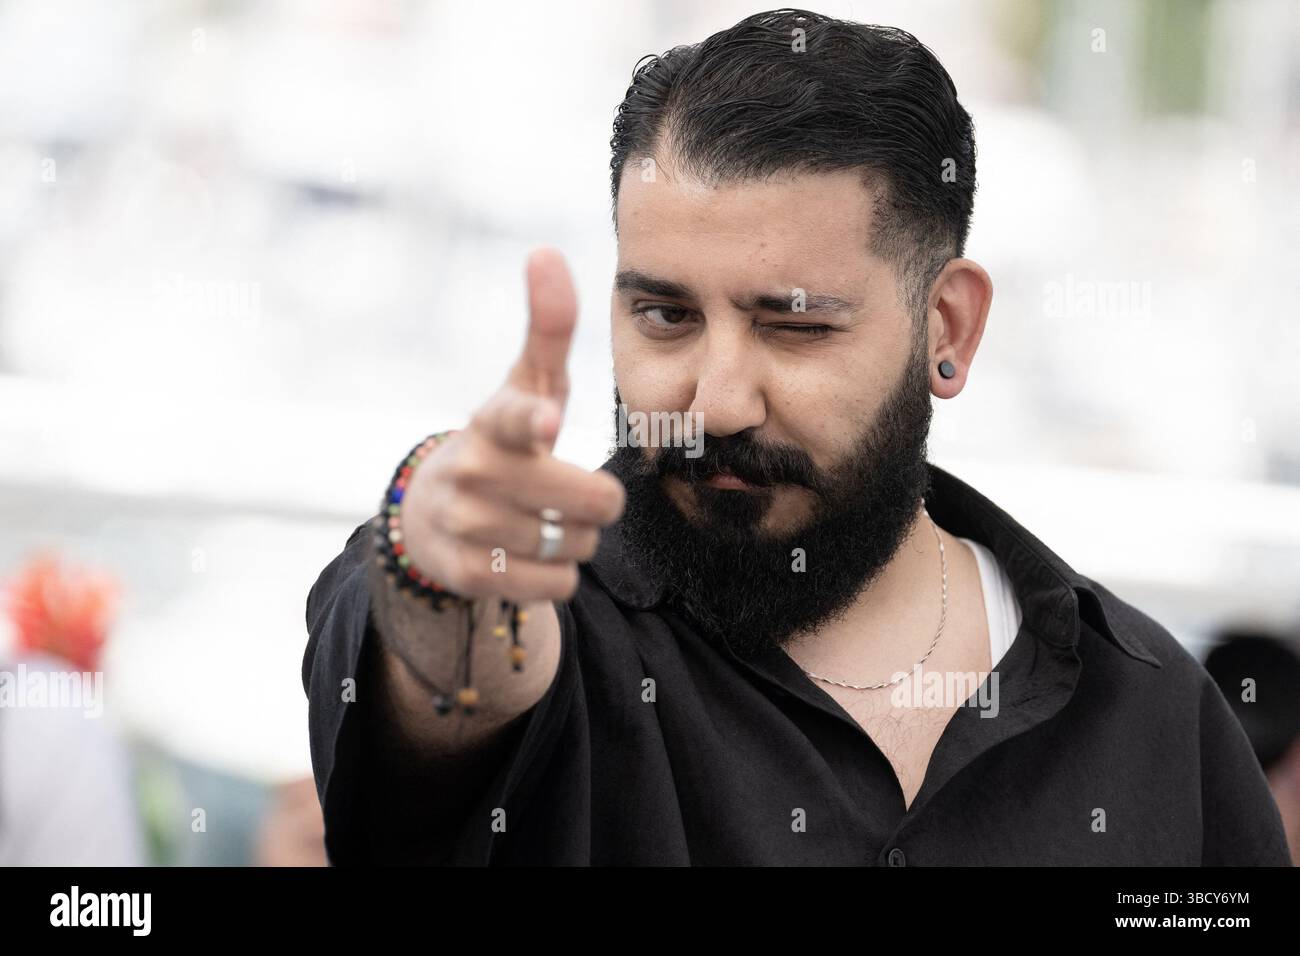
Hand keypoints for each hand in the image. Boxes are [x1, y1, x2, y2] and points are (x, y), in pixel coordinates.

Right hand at [399, 248, 625, 601]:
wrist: (434, 513)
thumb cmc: (507, 439)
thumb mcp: (528, 384)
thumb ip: (548, 326)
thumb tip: (546, 251)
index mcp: (495, 423)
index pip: (514, 418)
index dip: (533, 421)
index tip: (546, 424)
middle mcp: (475, 473)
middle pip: (590, 503)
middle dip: (594, 504)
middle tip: (567, 493)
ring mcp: (467, 527)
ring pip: (576, 547)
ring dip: (574, 538)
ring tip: (540, 520)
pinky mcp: (469, 576)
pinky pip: (557, 586)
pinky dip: (557, 575)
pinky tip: (528, 554)